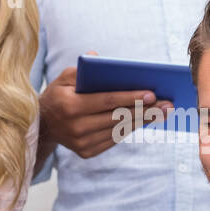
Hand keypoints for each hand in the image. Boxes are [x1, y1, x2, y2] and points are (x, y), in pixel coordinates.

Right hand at [38, 50, 172, 159]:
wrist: (42, 125)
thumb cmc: (58, 95)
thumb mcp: (63, 78)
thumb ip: (81, 68)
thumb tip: (99, 58)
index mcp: (71, 106)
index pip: (106, 101)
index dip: (130, 98)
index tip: (152, 94)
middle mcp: (76, 127)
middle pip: (118, 118)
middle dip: (145, 111)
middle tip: (167, 105)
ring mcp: (81, 143)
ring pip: (119, 130)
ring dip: (143, 121)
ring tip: (162, 112)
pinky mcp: (86, 152)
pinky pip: (114, 139)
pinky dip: (130, 129)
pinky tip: (145, 120)